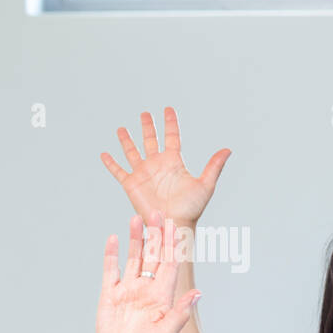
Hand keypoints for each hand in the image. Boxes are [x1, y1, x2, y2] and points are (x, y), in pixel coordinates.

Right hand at [95, 216, 199, 332]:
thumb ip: (181, 312)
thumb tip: (199, 293)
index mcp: (163, 296)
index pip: (169, 264)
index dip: (173, 245)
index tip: (176, 226)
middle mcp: (147, 289)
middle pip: (152, 256)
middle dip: (156, 235)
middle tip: (158, 212)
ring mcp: (128, 290)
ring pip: (133, 258)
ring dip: (136, 239)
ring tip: (137, 218)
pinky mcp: (110, 295)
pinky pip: (111, 270)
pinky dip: (113, 254)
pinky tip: (115, 238)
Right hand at [101, 107, 229, 226]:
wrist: (174, 223)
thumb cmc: (191, 208)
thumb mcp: (205, 184)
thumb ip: (214, 166)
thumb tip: (228, 150)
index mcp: (174, 162)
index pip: (172, 137)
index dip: (170, 123)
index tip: (168, 109)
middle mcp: (157, 165)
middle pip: (151, 140)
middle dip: (148, 127)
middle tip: (145, 114)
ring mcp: (143, 173)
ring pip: (132, 152)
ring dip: (126, 141)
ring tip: (121, 129)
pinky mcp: (131, 184)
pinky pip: (118, 170)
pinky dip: (110, 163)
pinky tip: (104, 154)